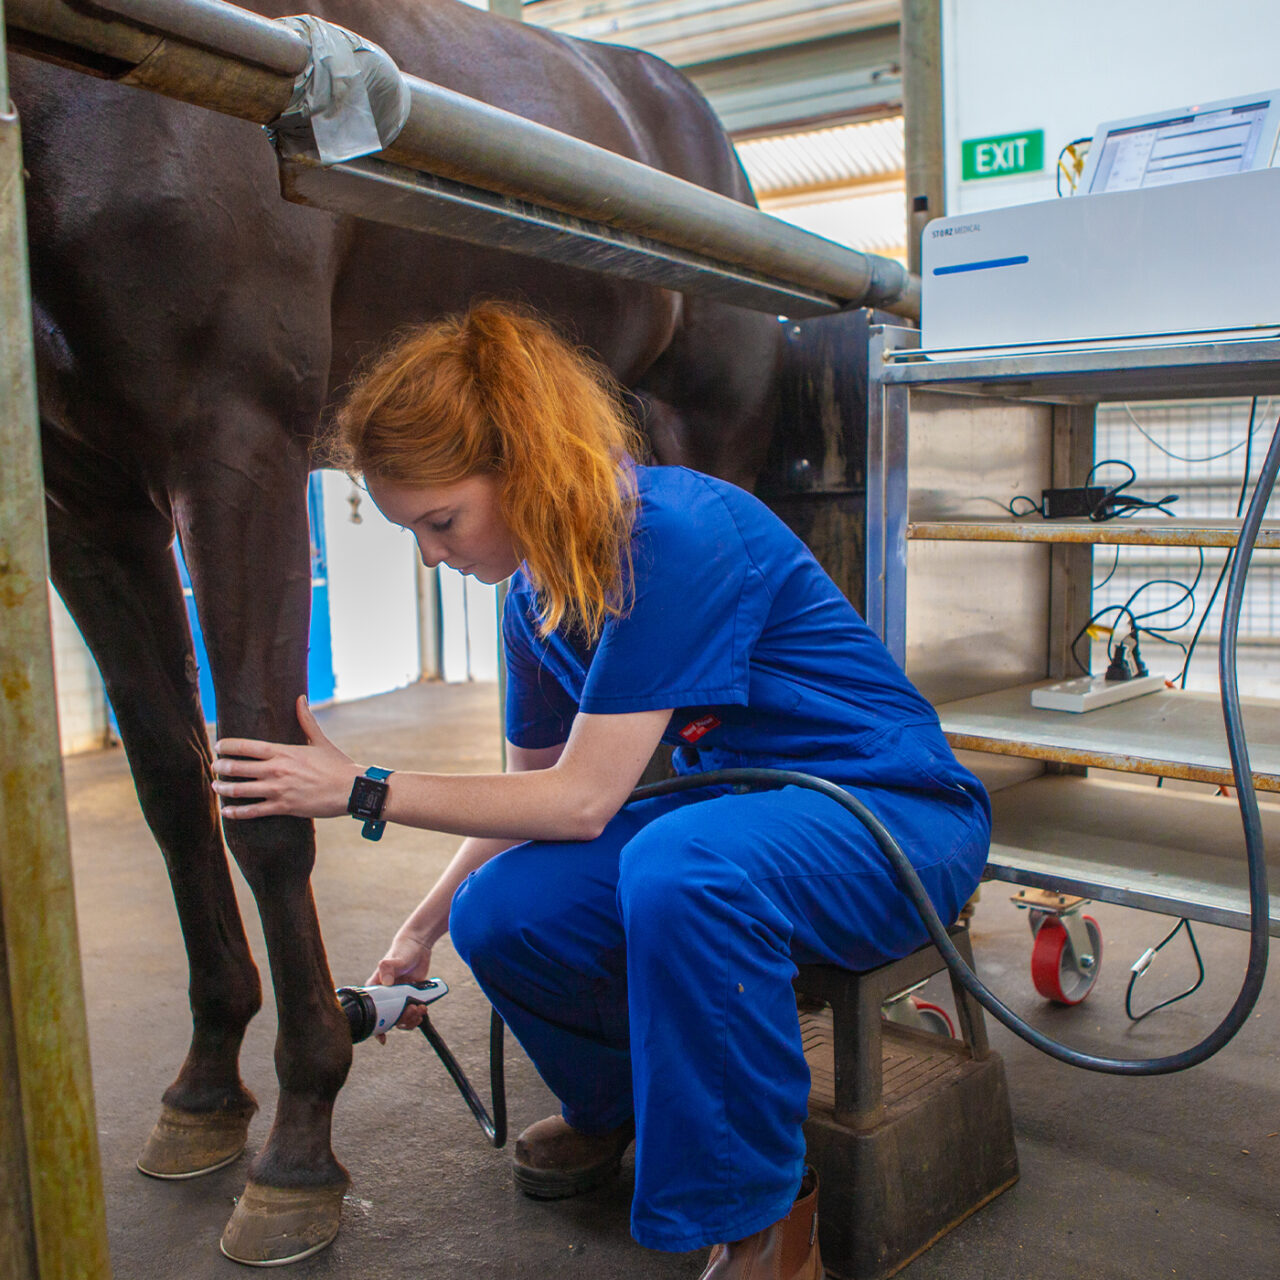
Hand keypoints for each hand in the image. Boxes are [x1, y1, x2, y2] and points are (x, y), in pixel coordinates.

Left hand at [213, 696, 360, 820]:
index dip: (228, 746)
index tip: (218, 746)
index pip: (247, 746)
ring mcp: (278, 790)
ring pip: (241, 790)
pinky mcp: (283, 807)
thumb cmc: (337, 764)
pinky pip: (253, 811)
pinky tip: (227, 811)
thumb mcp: (320, 741)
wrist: (351, 789)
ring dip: (224, 788)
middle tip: (213, 766)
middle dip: (221, 767)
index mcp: (283, 752)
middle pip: (238, 768)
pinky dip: (237, 812)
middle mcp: (276, 770)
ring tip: (216, 787)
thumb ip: (305, 720)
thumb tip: (300, 698)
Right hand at [367, 931, 435, 1034]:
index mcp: (377, 991)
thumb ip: (387, 968)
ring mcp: (400, 999)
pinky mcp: (411, 998)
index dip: (376, 1028)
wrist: (418, 946)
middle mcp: (387, 997)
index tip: (383, 1037)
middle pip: (390, 1019)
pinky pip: (413, 1013)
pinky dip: (418, 1015)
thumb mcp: (392, 959)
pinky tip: (423, 1009)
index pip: (371, 1013)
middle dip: (401, 1020)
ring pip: (402, 1018)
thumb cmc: (401, 950)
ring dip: (411, 1019)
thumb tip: (387, 982)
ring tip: (420, 1009)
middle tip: (412, 1010)